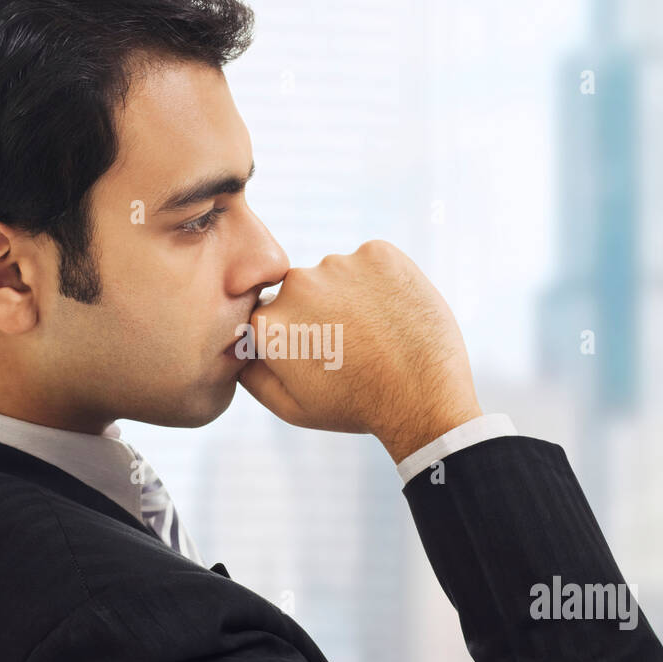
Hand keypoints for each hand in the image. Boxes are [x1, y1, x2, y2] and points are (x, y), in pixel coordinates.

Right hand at [236, 240, 481, 462]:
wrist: (424, 399)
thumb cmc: (356, 407)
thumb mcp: (292, 408)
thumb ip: (252, 375)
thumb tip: (238, 348)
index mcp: (268, 322)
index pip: (270, 316)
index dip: (296, 337)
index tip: (320, 354)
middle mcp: (296, 284)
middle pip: (301, 291)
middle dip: (320, 312)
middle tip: (351, 345)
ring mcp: (339, 264)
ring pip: (336, 275)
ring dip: (350, 295)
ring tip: (377, 333)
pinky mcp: (378, 253)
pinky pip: (372, 262)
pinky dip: (381, 282)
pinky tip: (393, 314)